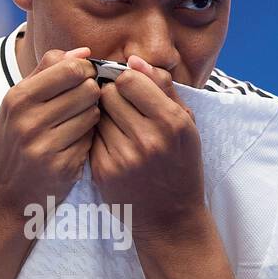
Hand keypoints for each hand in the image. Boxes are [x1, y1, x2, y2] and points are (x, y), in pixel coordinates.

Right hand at [0, 47, 99, 219]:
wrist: (5, 194)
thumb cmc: (14, 141)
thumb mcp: (18, 102)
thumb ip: (48, 71)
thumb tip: (84, 51)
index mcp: (18, 98)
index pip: (71, 68)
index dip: (85, 70)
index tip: (82, 79)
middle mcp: (28, 121)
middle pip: (87, 89)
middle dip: (90, 94)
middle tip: (80, 104)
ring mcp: (45, 146)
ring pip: (93, 114)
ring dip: (90, 117)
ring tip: (75, 125)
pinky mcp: (61, 168)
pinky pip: (91, 140)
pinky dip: (87, 140)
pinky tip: (72, 145)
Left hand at [90, 54, 207, 242]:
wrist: (170, 218)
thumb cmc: (181, 166)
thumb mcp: (186, 125)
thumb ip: (163, 88)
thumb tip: (133, 60)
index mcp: (171, 122)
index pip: (129, 79)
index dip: (127, 80)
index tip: (131, 89)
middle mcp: (147, 139)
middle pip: (108, 93)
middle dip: (112, 96)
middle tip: (123, 109)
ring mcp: (122, 157)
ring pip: (96, 114)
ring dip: (104, 116)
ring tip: (120, 129)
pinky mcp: (103, 171)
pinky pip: (91, 136)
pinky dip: (99, 137)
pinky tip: (113, 146)